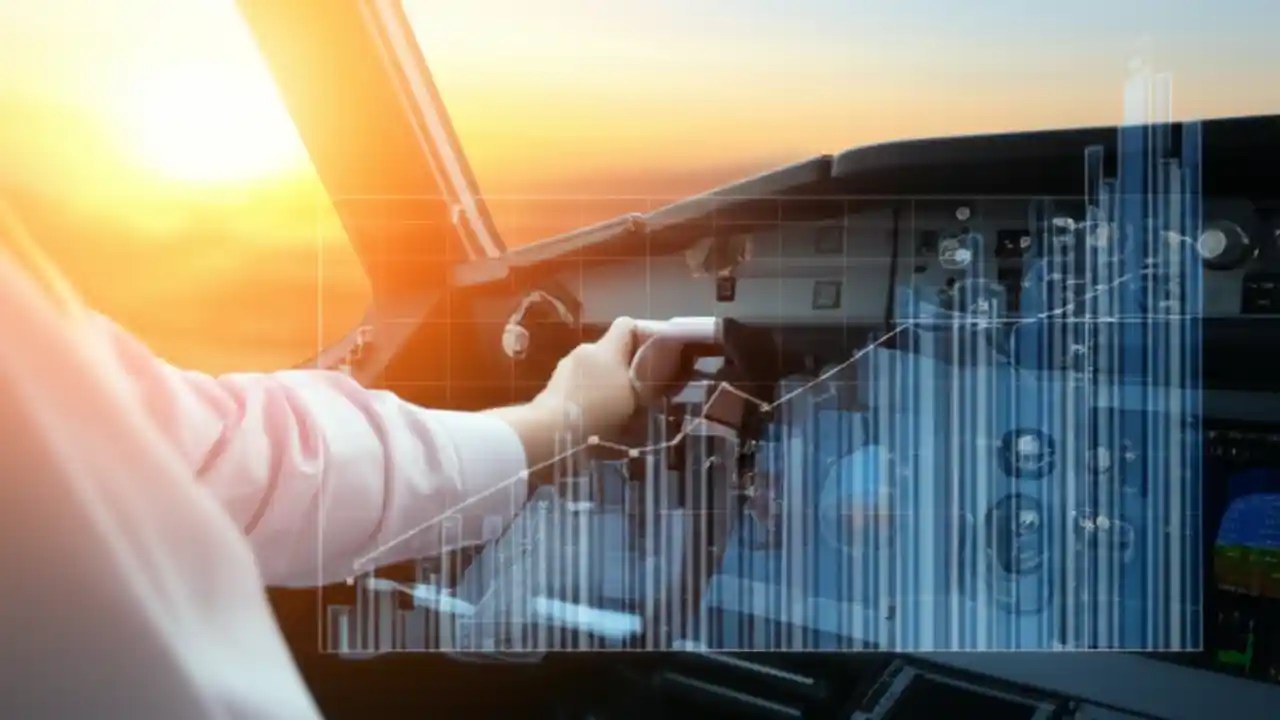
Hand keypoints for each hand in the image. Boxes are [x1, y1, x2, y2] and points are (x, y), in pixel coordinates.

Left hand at [486, 317, 643, 471]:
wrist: (548, 435)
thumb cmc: (597, 416)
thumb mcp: (636, 403)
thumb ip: (649, 387)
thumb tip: (659, 376)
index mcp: (606, 349)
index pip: (628, 324)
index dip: (643, 336)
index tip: (655, 357)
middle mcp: (585, 352)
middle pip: (611, 351)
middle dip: (626, 369)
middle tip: (640, 394)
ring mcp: (565, 369)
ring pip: (594, 370)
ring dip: (606, 385)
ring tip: (616, 413)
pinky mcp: (553, 388)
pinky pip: (579, 386)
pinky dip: (589, 397)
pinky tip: (594, 420)